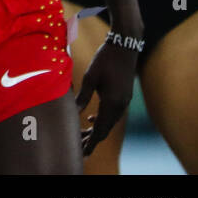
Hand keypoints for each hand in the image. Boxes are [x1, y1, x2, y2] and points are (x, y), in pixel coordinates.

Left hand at [76, 39, 137, 155]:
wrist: (125, 46)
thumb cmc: (105, 58)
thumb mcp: (90, 77)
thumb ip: (82, 97)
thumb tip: (71, 112)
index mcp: (112, 103)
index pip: (101, 130)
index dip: (91, 142)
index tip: (82, 151)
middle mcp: (121, 105)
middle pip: (106, 129)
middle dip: (92, 139)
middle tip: (78, 147)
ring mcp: (124, 101)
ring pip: (109, 122)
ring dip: (96, 129)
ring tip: (81, 135)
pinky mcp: (124, 95)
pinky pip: (112, 114)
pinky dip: (102, 120)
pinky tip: (91, 119)